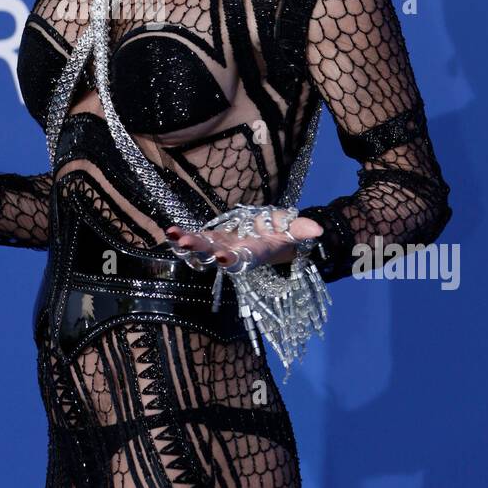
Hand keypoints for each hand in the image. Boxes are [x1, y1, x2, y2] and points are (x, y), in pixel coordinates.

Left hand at [165, 208, 322, 270]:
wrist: (271, 235)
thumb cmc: (283, 233)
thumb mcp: (294, 228)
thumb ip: (302, 228)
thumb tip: (318, 229)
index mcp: (254, 252)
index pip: (244, 258)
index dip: (233, 259)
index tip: (223, 257)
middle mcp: (235, 252)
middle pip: (216, 253)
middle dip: (201, 249)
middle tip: (185, 243)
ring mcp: (221, 246)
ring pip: (202, 248)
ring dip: (187, 243)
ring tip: (173, 235)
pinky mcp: (213, 238)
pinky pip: (197, 238)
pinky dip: (183, 237)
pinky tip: (169, 232)